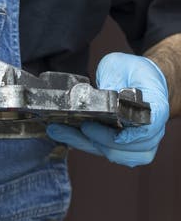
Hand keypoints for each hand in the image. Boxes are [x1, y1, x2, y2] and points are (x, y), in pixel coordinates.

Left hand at [46, 52, 168, 166]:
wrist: (143, 81)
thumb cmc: (133, 72)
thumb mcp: (120, 66)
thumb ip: (110, 79)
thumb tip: (95, 98)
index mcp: (156, 106)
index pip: (151, 126)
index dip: (134, 135)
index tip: (116, 136)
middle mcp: (152, 130)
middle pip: (130, 147)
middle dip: (101, 139)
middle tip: (81, 126)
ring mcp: (141, 143)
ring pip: (117, 155)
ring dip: (89, 144)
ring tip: (63, 132)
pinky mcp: (125, 149)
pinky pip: (107, 154)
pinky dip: (87, 146)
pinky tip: (68, 135)